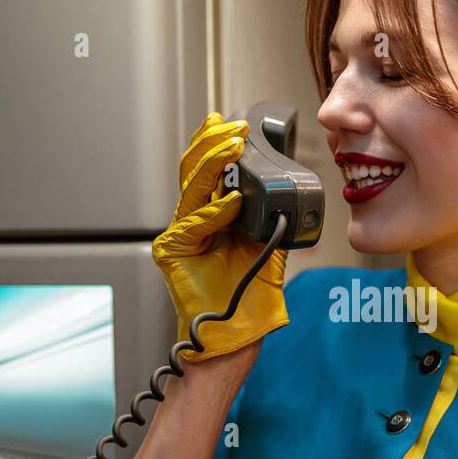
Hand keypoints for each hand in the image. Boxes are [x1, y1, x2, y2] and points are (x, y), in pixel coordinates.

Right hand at [152, 112, 289, 362]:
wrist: (235, 333)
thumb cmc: (248, 300)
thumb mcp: (269, 249)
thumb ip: (270, 221)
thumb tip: (286, 196)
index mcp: (212, 218)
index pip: (210, 173)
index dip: (216, 145)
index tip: (230, 124)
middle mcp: (193, 223)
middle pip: (194, 172)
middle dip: (212, 144)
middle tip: (232, 127)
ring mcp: (179, 236)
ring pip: (191, 189)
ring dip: (213, 164)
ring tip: (233, 147)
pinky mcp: (171, 252)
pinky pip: (194, 222)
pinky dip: (215, 210)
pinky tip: (232, 200)